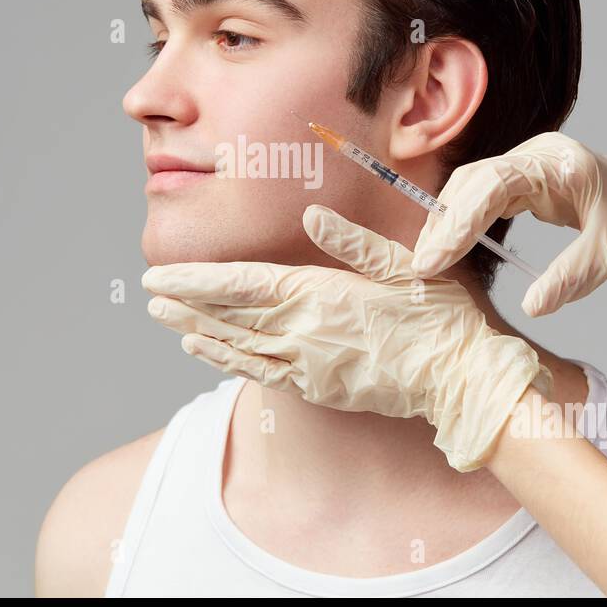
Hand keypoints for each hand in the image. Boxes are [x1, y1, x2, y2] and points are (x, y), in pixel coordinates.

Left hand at [142, 204, 551, 471]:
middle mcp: (306, 334)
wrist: (462, 380)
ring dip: (195, 330)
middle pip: (230, 317)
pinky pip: (258, 372)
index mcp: (322, 297)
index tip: (158, 277)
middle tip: (145, 291)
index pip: (242, 287)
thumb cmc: (439, 317)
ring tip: (161, 316)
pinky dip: (224, 359)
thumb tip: (315, 218)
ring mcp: (309, 366)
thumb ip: (355, 244)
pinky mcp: (318, 388)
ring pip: (237, 346)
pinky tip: (202, 349)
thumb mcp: (405, 266)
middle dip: (184, 303)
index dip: (195, 282)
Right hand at [410, 131, 606, 316]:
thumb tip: (532, 306)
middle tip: (423, 266)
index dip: (459, 221)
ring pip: (473, 187)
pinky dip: (465, 219)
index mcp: (559, 164)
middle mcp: (538, 157)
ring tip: (431, 260)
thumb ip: (571, 277)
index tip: (435, 258)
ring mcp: (531, 167)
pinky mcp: (529, 182)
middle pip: (473, 182)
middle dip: (444, 224)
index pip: (493, 185)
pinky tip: (452, 245)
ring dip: (450, 221)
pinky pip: (485, 196)